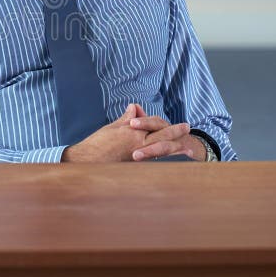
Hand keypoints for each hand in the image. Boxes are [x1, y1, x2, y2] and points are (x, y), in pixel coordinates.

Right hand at [61, 104, 192, 161]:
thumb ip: (126, 118)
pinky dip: (167, 163)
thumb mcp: (112, 127)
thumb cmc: (96, 145)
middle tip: (187, 128)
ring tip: (188, 151)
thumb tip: (135, 107)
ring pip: (163, 152)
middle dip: (176, 133)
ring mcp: (139, 159)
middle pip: (163, 137)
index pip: (153, 125)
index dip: (162, 123)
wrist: (87, 162)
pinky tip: (174, 164)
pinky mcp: (137, 169)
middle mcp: (139, 146)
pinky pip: (157, 164)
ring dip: (176, 151)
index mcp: (133, 133)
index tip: (179, 125)